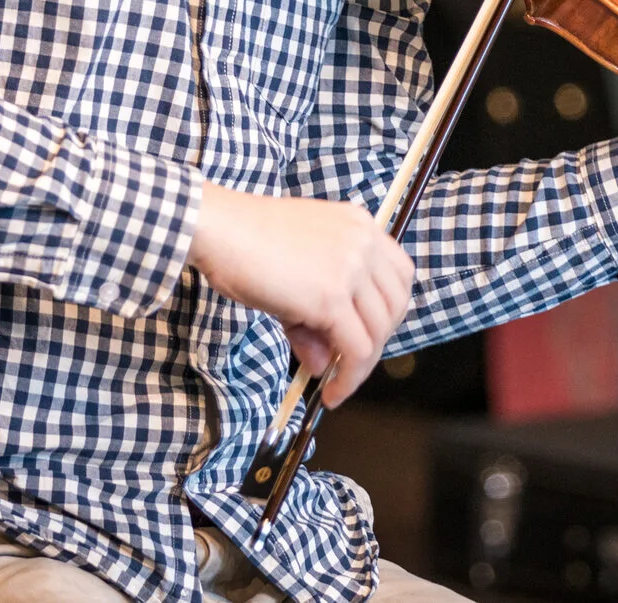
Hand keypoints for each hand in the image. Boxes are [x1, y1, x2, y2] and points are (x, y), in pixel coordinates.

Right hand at [186, 183, 415, 406]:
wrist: (218, 229)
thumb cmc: (244, 244)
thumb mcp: (294, 276)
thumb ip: (315, 318)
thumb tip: (324, 364)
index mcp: (359, 225)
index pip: (399, 274)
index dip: (387, 311)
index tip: (369, 333)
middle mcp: (363, 242)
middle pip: (396, 305)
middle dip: (377, 340)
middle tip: (348, 363)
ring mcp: (351, 268)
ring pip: (378, 332)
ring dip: (360, 365)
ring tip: (335, 384)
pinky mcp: (332, 297)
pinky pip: (357, 350)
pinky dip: (349, 378)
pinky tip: (331, 392)